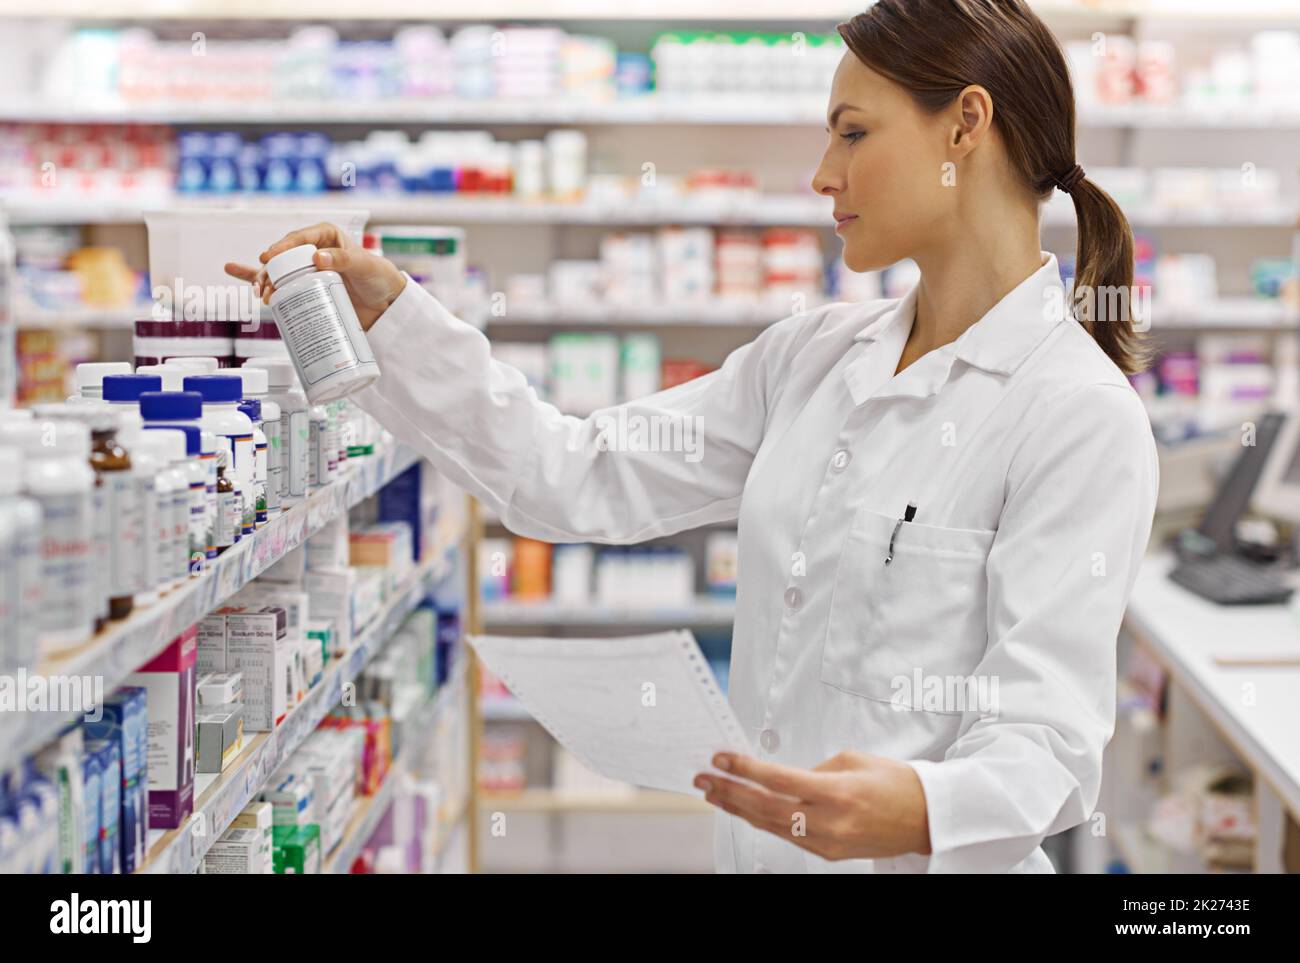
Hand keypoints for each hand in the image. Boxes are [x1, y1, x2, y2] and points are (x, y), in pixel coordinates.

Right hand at [223, 221, 405, 329]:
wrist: (387, 305)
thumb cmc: (379, 278)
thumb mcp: (365, 266)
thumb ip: (344, 259)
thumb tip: (318, 257)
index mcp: (326, 236)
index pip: (298, 238)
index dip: (282, 247)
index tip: (269, 257)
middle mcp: (313, 251)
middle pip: (283, 257)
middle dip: (270, 270)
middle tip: (264, 286)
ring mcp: (307, 270)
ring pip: (277, 270)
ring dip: (263, 280)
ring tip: (259, 293)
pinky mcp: (305, 288)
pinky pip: (277, 280)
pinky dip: (256, 277)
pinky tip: (233, 270)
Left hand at [695, 750, 931, 861]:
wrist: (926, 819)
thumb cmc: (895, 783)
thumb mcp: (853, 760)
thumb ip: (813, 768)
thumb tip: (781, 777)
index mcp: (837, 792)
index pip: (779, 781)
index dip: (745, 770)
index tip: (721, 758)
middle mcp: (830, 822)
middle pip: (766, 808)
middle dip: (730, 792)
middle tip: (703, 778)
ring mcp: (827, 843)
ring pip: (771, 826)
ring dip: (739, 809)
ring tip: (714, 793)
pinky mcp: (828, 854)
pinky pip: (787, 836)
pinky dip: (762, 821)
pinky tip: (744, 809)